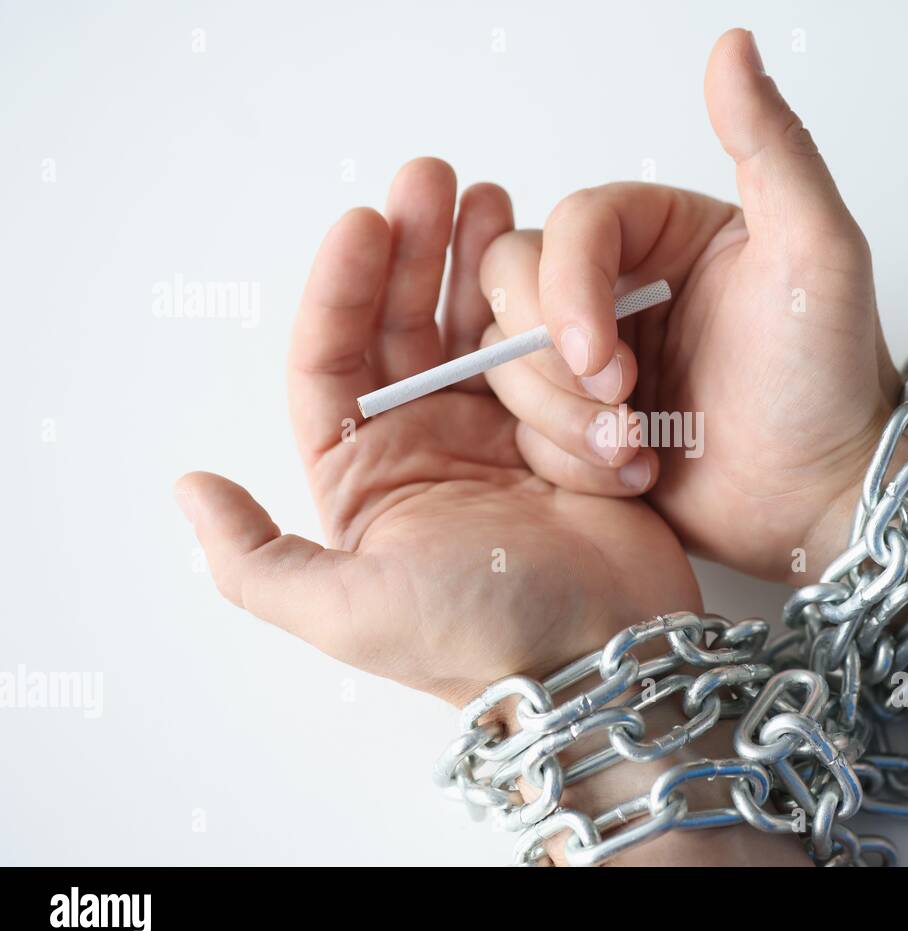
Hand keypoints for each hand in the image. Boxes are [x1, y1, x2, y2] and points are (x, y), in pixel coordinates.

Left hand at [174, 159, 700, 705]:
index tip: (363, 223)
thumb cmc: (476, 637)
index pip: (332, 360)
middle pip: (405, 324)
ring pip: (475, 326)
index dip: (339, 286)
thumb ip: (255, 559)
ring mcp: (499, 432)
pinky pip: (548, 352)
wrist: (600, 656)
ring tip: (492, 200)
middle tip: (431, 180)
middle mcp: (425, 444)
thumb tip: (191, 489)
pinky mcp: (567, 429)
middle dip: (414, 249)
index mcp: (365, 475)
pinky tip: (549, 266)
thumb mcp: (345, 610)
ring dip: (478, 262)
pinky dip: (548, 312)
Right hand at [475, 29, 898, 582]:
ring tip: (638, 448)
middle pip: (514, 284)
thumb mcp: (817, 250)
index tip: (599, 354)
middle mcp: (619, 288)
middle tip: (621, 401)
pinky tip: (637, 471)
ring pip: (507, 360)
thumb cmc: (829, 379)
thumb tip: (731, 47)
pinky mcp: (580, 424)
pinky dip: (570, 458)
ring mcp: (594, 360)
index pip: (571, 227)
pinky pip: (525, 426)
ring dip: (563, 416)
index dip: (567, 287)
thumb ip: (773, 146)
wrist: (822, 498)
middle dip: (553, 356)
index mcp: (662, 235)